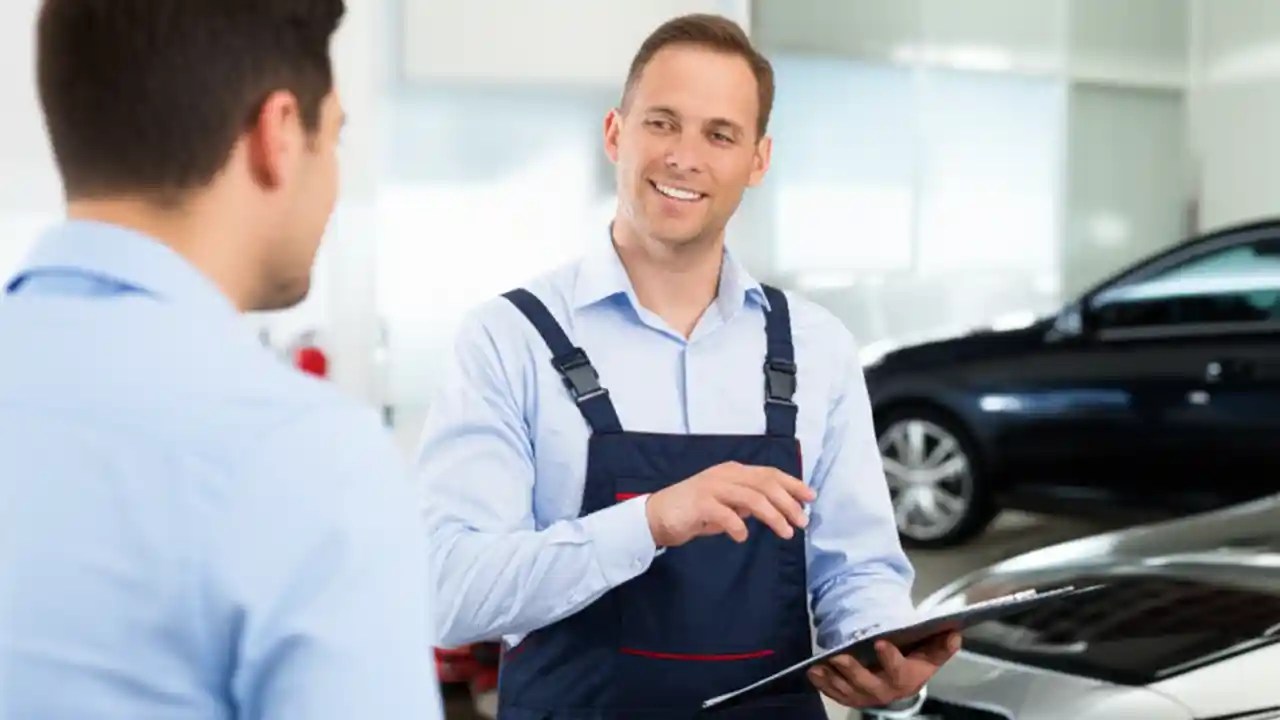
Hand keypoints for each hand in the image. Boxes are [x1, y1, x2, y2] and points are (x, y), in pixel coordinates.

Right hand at [644, 461, 814, 547]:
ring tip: (785, 533)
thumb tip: (774, 508)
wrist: (656, 516)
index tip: (810, 497)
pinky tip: (742, 538)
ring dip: (773, 516)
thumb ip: (747, 503)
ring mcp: (712, 488)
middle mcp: (725, 475)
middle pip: (766, 484)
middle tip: (802, 521)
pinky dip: (739, 527)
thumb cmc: (693, 511)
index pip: (769, 474)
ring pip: (752, 497)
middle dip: (788, 502)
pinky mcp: (700, 504)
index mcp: (733, 471)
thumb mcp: (725, 504)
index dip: (792, 484)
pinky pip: (727, 515)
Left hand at [806, 631, 960, 708]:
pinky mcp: (850, 696)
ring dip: (833, 678)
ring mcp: (866, 696)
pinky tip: (813, 672)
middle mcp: (886, 691)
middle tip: (839, 656)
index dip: (890, 658)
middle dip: (853, 671)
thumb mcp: (930, 652)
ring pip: (848, 690)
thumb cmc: (914, 659)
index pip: (899, 671)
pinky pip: (835, 693)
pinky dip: (823, 684)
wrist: (900, 678)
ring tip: (820, 664)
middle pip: (868, 684)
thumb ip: (941, 644)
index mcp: (908, 679)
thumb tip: (954, 633)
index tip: (880, 641)